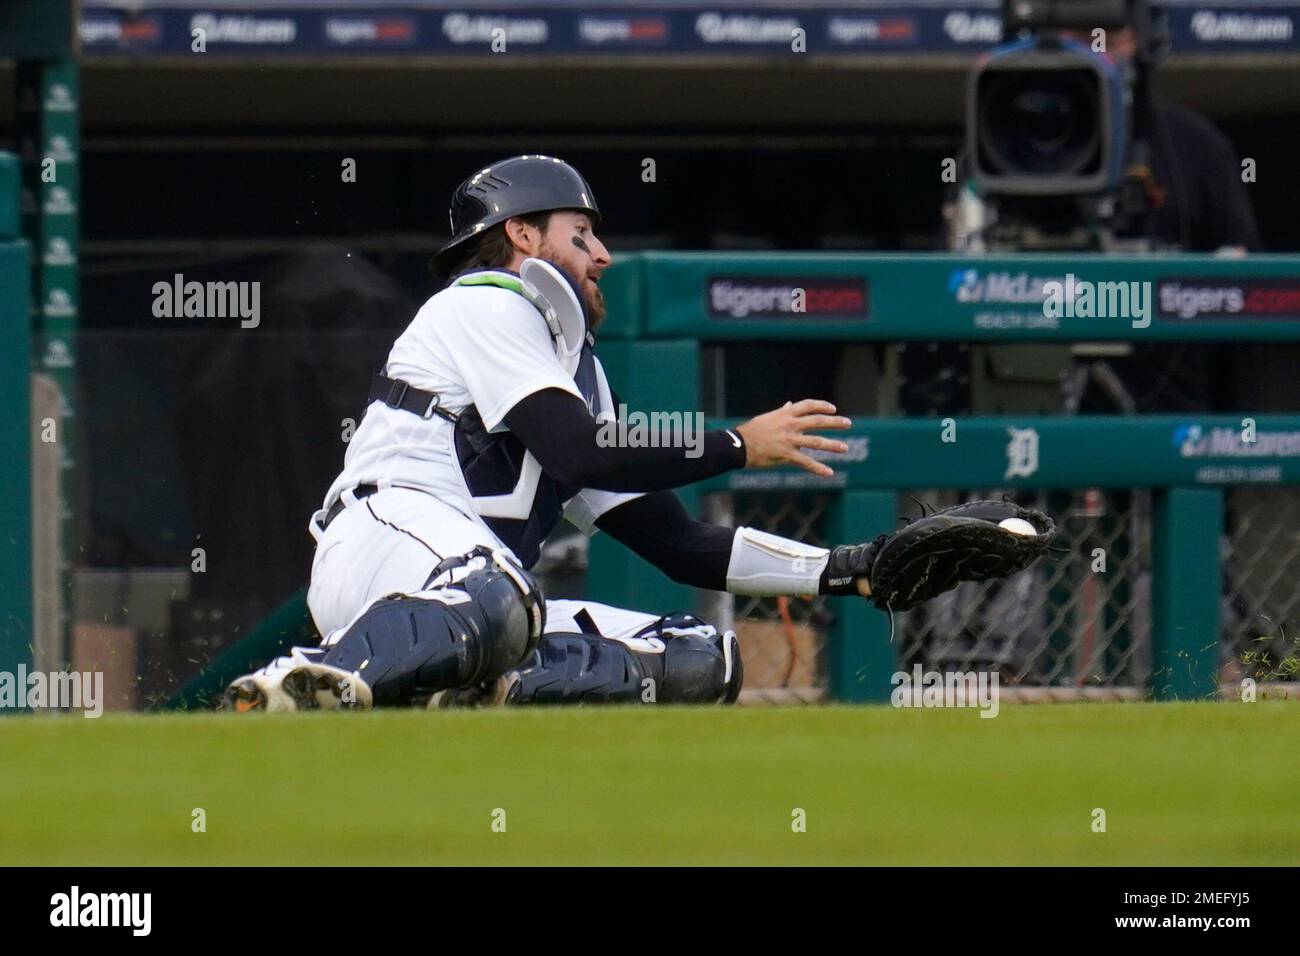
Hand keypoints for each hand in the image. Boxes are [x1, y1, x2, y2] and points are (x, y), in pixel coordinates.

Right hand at [734, 399, 851, 477]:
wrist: (738, 445)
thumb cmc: (751, 431)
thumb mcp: (767, 417)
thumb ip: (781, 412)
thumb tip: (789, 405)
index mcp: (785, 414)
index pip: (808, 405)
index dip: (822, 406)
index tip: (833, 409)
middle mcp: (790, 425)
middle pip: (817, 421)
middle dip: (834, 422)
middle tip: (847, 423)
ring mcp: (789, 440)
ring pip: (816, 441)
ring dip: (832, 445)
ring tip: (845, 448)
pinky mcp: (786, 455)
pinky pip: (806, 462)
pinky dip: (818, 468)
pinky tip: (829, 473)